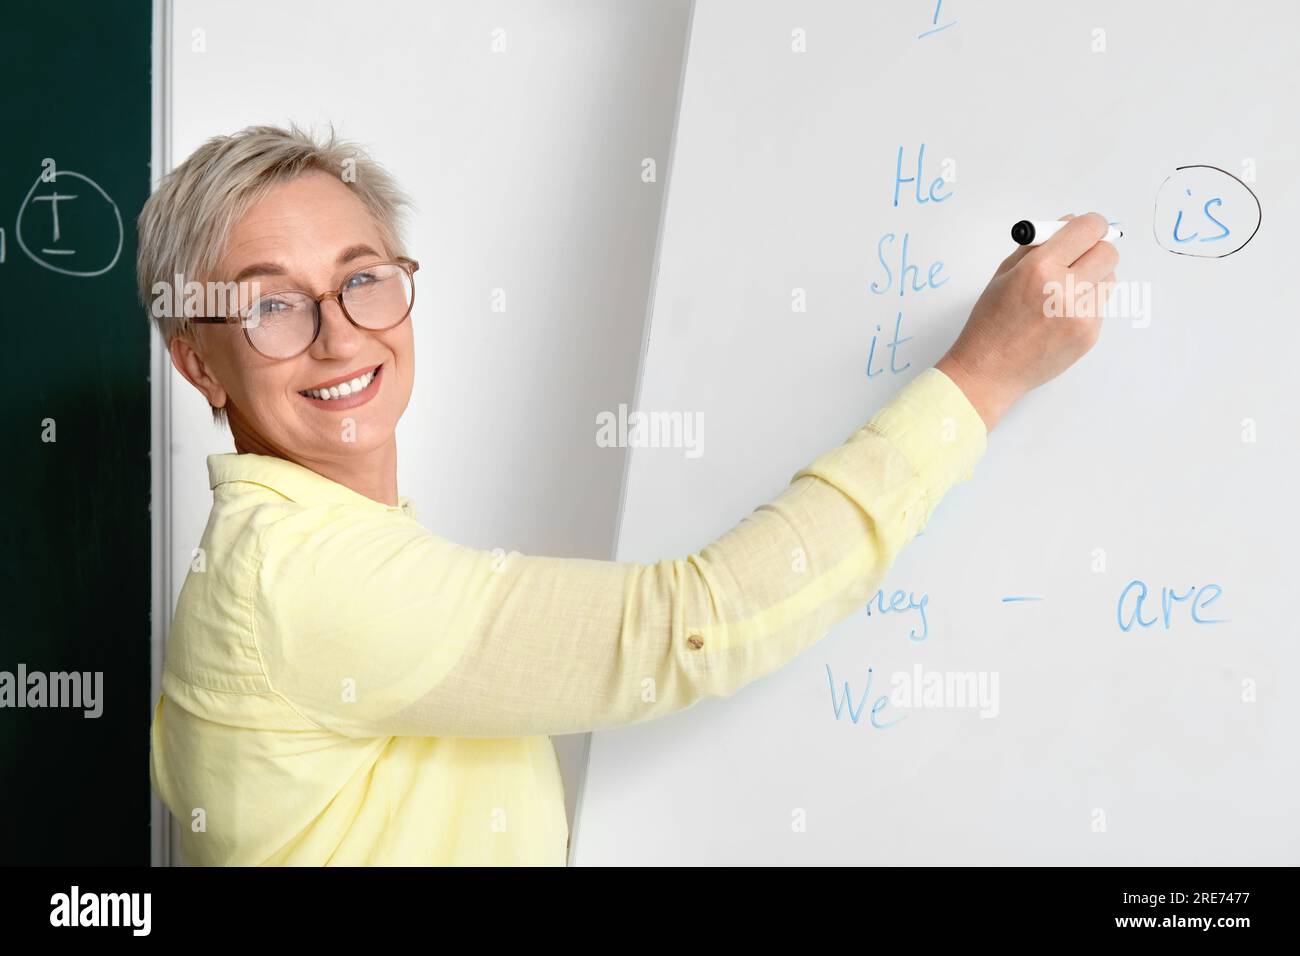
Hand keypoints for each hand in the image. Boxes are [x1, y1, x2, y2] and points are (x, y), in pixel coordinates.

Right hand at [935, 212, 1118, 431]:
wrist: (988, 371)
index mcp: (1039, 268)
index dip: (1090, 225)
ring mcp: (1080, 315)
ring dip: (1093, 277)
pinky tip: (1061, 316)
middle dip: (1095, 250)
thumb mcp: (1004, 274)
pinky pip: (1101, 305)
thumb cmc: (991, 323)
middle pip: (1108, 252)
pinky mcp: (1089, 335)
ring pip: (1109, 278)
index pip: (1088, 229)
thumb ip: (1038, 246)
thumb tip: (1069, 223)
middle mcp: (1064, 289)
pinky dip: (1087, 304)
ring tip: (1065, 292)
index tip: (1086, 229)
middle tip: (1078, 259)